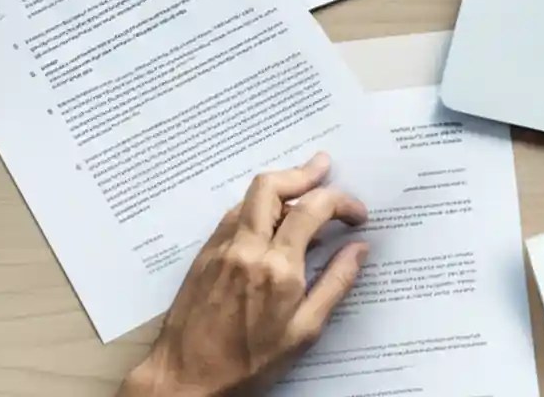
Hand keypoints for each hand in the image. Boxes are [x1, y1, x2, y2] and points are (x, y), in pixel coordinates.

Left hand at [118, 153, 368, 396]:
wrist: (185, 380)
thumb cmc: (247, 364)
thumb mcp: (304, 332)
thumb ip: (335, 284)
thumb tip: (359, 249)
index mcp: (277, 268)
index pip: (313, 209)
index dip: (342, 201)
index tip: (357, 214)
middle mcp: (246, 248)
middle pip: (272, 185)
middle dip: (303, 172)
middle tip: (324, 168)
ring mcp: (220, 249)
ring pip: (250, 197)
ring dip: (279, 188)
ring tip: (302, 192)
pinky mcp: (204, 256)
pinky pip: (233, 217)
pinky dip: (257, 208)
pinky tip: (270, 221)